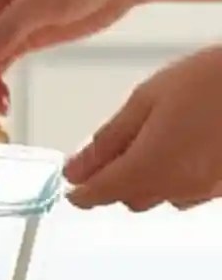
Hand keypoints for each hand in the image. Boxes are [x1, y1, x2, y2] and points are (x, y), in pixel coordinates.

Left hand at [65, 45, 221, 211]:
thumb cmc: (211, 81)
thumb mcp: (147, 100)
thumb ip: (108, 141)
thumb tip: (76, 170)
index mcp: (148, 167)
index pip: (99, 194)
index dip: (80, 191)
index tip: (72, 182)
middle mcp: (177, 188)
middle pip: (129, 198)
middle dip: (115, 178)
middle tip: (115, 146)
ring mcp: (206, 191)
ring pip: (161, 196)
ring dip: (148, 178)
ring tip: (157, 136)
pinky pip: (190, 190)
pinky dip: (177, 175)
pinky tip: (187, 144)